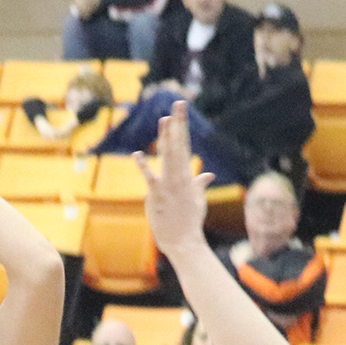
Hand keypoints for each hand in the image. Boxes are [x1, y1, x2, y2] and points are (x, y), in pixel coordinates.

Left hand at [136, 100, 214, 254]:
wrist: (183, 240)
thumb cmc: (190, 221)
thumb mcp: (198, 200)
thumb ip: (200, 184)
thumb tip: (208, 175)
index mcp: (188, 176)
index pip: (186, 145)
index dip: (183, 126)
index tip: (181, 109)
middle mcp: (180, 177)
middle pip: (179, 145)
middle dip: (178, 124)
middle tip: (178, 104)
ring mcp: (169, 185)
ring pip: (168, 156)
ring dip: (166, 137)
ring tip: (164, 119)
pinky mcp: (157, 195)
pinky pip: (150, 178)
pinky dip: (143, 167)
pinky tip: (137, 155)